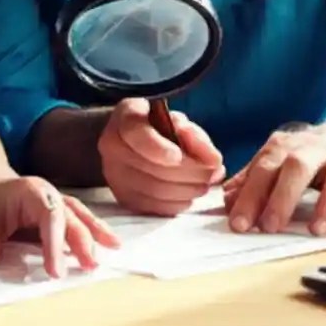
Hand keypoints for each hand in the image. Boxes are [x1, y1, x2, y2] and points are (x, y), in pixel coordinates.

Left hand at [0, 175, 121, 278]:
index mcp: (31, 192)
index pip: (48, 217)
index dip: (54, 244)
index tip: (56, 271)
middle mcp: (50, 194)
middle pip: (70, 217)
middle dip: (82, 241)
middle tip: (90, 266)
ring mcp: (58, 201)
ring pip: (81, 216)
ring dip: (95, 234)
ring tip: (114, 249)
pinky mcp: (62, 211)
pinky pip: (82, 219)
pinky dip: (96, 230)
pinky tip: (111, 243)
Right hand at [98, 98, 224, 215]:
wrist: (133, 142)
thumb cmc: (159, 128)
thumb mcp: (178, 121)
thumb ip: (194, 136)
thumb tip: (213, 160)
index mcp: (126, 118)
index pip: (138, 135)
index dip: (159, 148)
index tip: (178, 156)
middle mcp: (112, 147)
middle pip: (153, 168)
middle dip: (191, 172)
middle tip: (213, 171)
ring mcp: (114, 175)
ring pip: (156, 191)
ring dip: (189, 189)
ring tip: (205, 182)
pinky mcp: (123, 197)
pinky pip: (154, 207)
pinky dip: (178, 203)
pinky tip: (189, 194)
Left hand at [222, 126, 325, 235]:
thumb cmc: (302, 158)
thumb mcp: (274, 162)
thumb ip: (250, 181)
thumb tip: (226, 201)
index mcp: (285, 146)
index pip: (264, 168)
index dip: (250, 196)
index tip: (240, 224)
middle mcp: (316, 148)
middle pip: (298, 166)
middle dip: (283, 196)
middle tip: (271, 227)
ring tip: (315, 231)